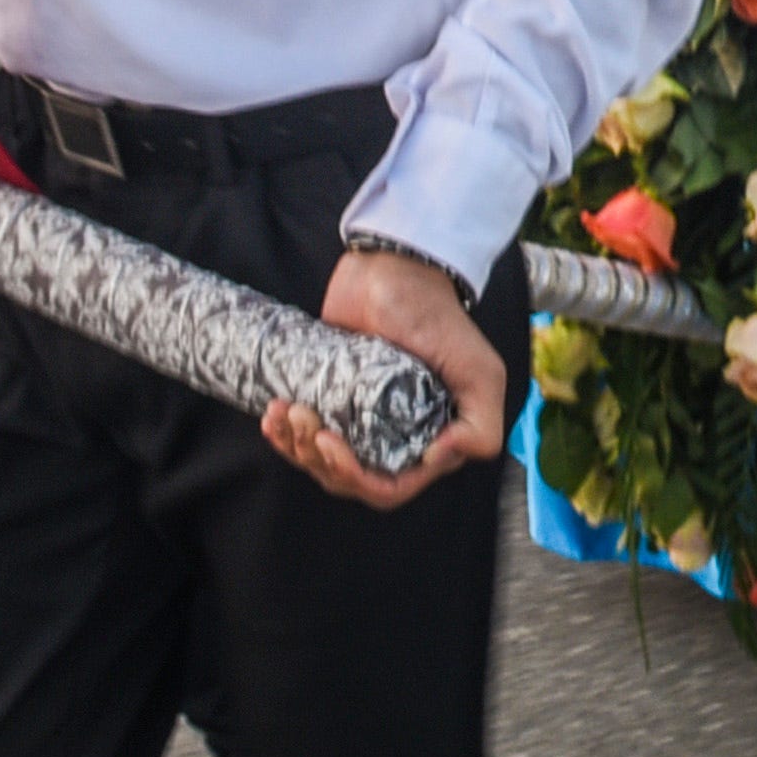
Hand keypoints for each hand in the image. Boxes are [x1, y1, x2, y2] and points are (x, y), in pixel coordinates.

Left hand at [262, 245, 507, 507]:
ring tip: (285, 410)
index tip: (330, 442)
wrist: (394, 268)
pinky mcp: (328, 396)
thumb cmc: (438, 318)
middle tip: (304, 417)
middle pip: (347, 480)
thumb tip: (437, 460)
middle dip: (318, 459)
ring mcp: (357, 418)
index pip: (388, 488)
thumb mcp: (481, 372)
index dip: (355, 478)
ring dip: (294, 446)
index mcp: (428, 441)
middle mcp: (392, 436)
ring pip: (319, 462)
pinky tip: (273, 413)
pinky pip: (300, 435)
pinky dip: (281, 433)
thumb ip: (483, 425)